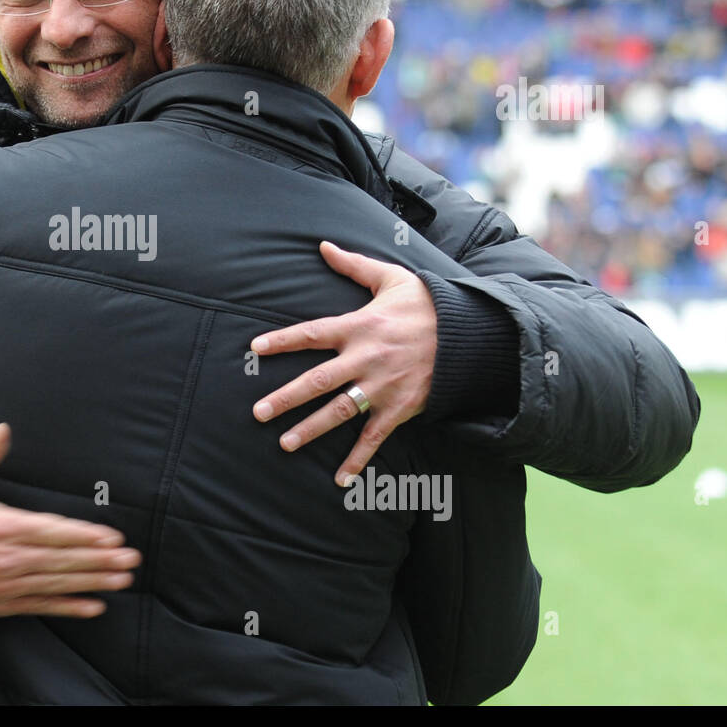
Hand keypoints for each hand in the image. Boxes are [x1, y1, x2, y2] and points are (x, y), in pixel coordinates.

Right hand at [0, 423, 140, 617]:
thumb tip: (0, 428)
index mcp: (0, 526)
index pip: (51, 531)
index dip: (83, 536)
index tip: (112, 538)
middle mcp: (6, 558)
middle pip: (61, 560)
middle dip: (99, 561)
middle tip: (131, 560)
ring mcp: (4, 584)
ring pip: (56, 584)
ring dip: (92, 583)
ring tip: (122, 580)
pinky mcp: (0, 604)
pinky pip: (39, 606)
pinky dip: (67, 608)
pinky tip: (93, 607)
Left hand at [250, 241, 436, 484]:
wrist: (471, 334)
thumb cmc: (426, 304)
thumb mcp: (390, 278)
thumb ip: (353, 265)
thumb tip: (322, 246)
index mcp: (359, 326)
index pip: (311, 334)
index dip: (282, 341)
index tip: (254, 350)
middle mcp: (366, 359)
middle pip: (318, 381)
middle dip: (286, 397)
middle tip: (258, 412)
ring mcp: (383, 387)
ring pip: (339, 412)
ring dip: (311, 429)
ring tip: (284, 444)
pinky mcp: (401, 408)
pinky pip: (374, 438)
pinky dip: (357, 460)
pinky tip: (338, 480)